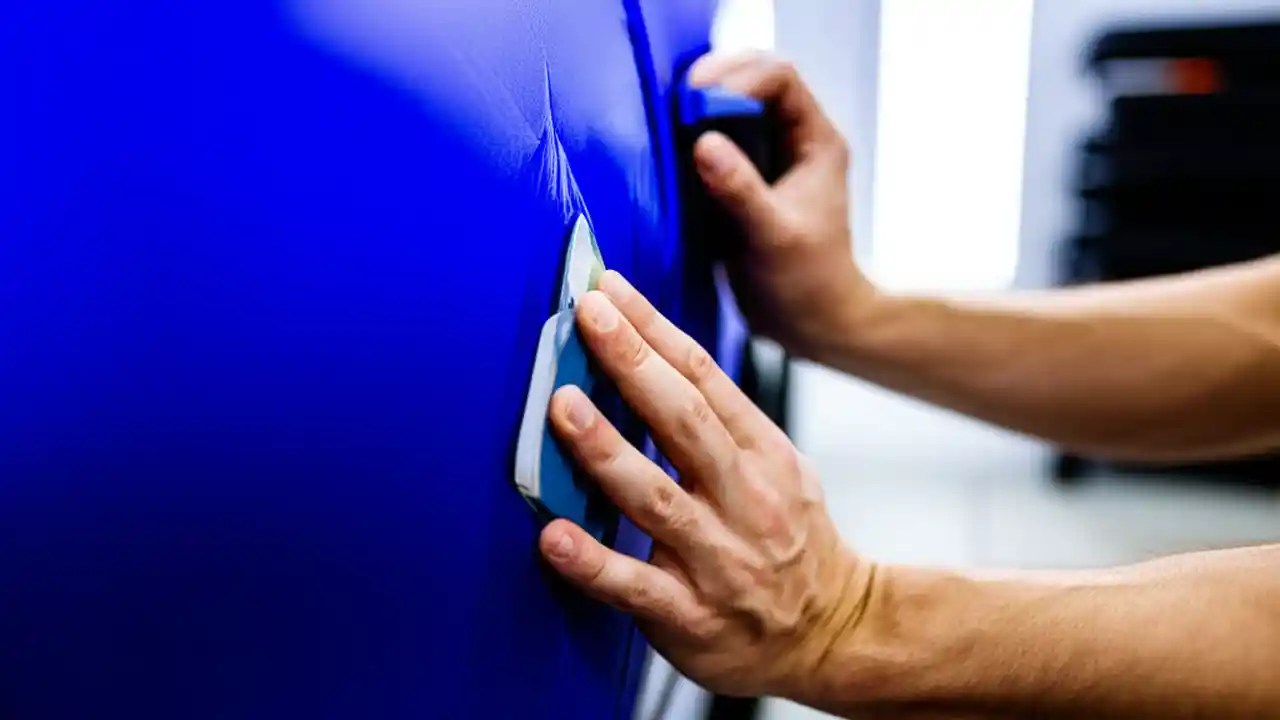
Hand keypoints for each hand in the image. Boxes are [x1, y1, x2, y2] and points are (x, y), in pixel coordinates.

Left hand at [538, 271, 874, 700]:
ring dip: (607, 450)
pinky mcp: (691, 617)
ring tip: (563, 407)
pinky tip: (553, 537)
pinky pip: (635, 587)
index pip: (705, 378)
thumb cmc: (788, 537)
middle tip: (588, 317)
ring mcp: (718, 560)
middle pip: (686, 422)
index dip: (654, 330)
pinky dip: (593, 562)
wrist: (834, 632)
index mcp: (763, 454)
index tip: (609, 291)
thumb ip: (717, 423)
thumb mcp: (775, 467)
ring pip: (658, 498)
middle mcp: (744, 500)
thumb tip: (642, 358)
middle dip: (633, 365)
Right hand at [689, 52, 875, 359]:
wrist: (813, 325)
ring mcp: (767, 161)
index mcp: (816, 142)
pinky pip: (714, 145)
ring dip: (698, 112)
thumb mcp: (773, 236)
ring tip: (666, 121)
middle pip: (752, 84)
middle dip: (713, 85)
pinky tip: (668, 153)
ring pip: (730, 113)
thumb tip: (703, 142)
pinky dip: (690, 143)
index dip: (738, 77)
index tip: (695, 94)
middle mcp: (793, 142)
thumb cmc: (808, 284)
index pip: (779, 80)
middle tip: (674, 101)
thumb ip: (740, 190)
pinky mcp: (742, 183)